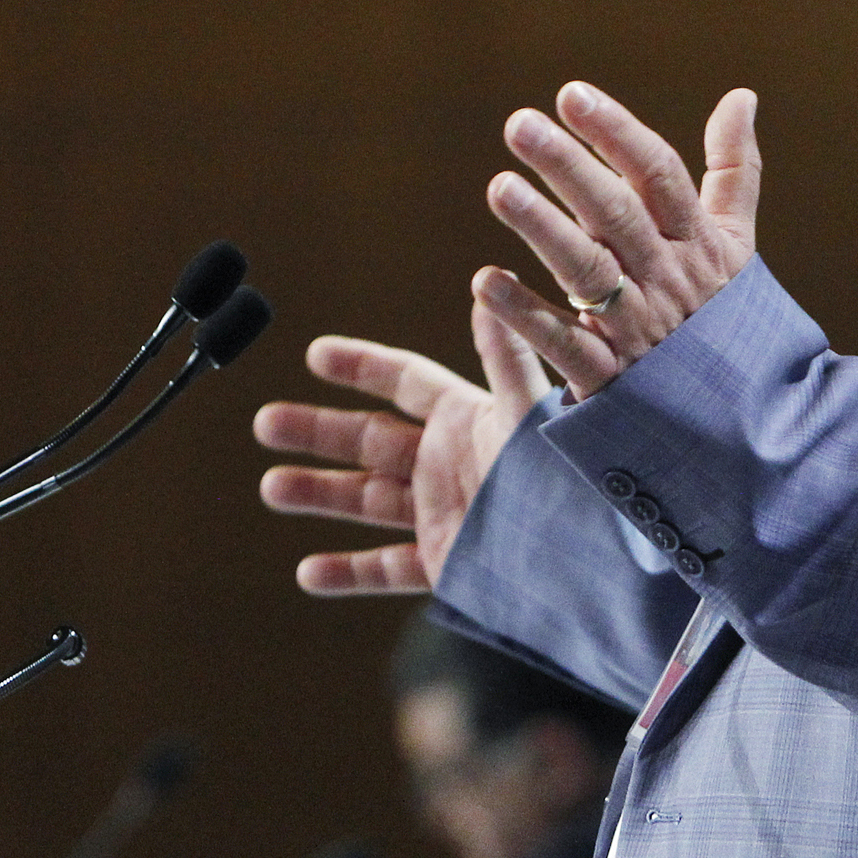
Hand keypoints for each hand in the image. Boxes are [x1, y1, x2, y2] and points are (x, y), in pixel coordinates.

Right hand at [253, 304, 550, 593]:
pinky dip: (348, 572)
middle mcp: (452, 462)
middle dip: (317, 430)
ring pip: (368, 501)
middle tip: (263, 423)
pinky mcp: (449, 566)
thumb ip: (506, 356)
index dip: (361, 366)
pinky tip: (307, 573)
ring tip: (270, 487)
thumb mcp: (530, 414)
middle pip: (370, 439)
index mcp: (470, 418)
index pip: (406, 382)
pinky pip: (387, 569)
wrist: (594, 564)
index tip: (314, 353)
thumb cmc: (569, 481)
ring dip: (319, 493)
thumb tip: (486, 284)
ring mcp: (447, 514)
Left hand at [477, 82, 760, 399]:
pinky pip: (564, 343)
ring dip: (543, 228)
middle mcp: (668, 279)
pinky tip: (486, 283)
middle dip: (569, 167)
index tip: (571, 94)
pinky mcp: (611, 380)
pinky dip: (525, 314)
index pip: (658, 175)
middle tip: (520, 124)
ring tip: (499, 186)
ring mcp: (638, 329)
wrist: (743, 422)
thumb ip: (734, 169)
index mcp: (697, 242)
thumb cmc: (728, 318)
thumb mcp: (737, 243)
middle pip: (617, 214)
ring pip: (589, 272)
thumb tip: (741, 96)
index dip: (617, 133)